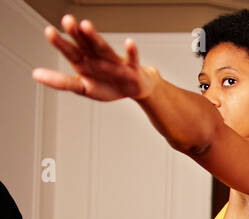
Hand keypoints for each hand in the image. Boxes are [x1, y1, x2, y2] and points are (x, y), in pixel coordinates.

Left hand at [32, 16, 154, 101]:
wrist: (133, 88)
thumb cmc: (107, 86)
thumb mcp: (82, 87)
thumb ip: (60, 81)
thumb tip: (35, 74)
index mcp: (83, 61)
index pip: (69, 50)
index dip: (59, 42)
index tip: (49, 31)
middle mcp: (97, 57)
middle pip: (85, 44)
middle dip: (76, 33)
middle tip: (67, 20)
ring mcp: (114, 62)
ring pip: (104, 48)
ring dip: (95, 38)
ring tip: (86, 26)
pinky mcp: (132, 69)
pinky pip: (132, 60)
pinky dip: (132, 52)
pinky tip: (129, 43)